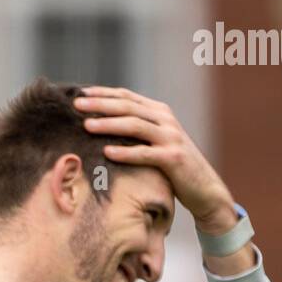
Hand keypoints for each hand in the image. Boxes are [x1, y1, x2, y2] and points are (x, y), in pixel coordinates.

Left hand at [74, 86, 235, 229]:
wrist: (204, 187)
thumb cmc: (173, 168)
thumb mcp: (156, 142)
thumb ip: (138, 131)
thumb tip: (104, 126)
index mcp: (159, 112)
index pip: (127, 97)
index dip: (103, 93)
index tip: (80, 93)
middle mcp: (166, 120)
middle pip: (128, 107)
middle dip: (100, 104)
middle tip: (77, 104)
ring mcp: (170, 138)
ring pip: (135, 126)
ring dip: (109, 124)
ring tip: (87, 125)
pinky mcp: (173, 159)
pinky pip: (145, 153)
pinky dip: (125, 152)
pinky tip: (107, 152)